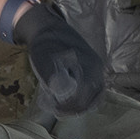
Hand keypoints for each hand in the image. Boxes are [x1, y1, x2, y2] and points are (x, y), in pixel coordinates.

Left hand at [8, 0, 104, 114]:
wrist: (48, 28)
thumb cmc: (44, 44)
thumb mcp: (43, 59)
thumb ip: (51, 74)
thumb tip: (59, 90)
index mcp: (87, 65)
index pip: (84, 95)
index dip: (69, 106)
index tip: (55, 108)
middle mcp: (96, 67)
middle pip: (92, 98)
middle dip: (74, 108)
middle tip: (58, 110)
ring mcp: (97, 68)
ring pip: (95, 95)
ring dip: (81, 105)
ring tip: (63, 107)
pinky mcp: (93, 69)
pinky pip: (94, 89)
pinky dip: (84, 98)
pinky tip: (70, 100)